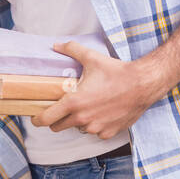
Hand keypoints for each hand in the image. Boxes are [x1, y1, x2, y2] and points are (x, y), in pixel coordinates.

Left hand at [32, 40, 155, 137]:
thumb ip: (71, 50)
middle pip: (58, 127)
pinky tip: (103, 112)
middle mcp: (83, 119)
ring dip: (79, 121)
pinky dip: (96, 125)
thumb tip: (56, 45)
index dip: (38, 119)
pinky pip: (95, 132)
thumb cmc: (117, 72)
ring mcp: (95, 128)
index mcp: (74, 103)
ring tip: (89, 106)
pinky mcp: (108, 133)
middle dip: (57, 119)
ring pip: (78, 129)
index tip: (36, 117)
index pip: (46, 119)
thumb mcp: (92, 58)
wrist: (143, 84)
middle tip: (63, 109)